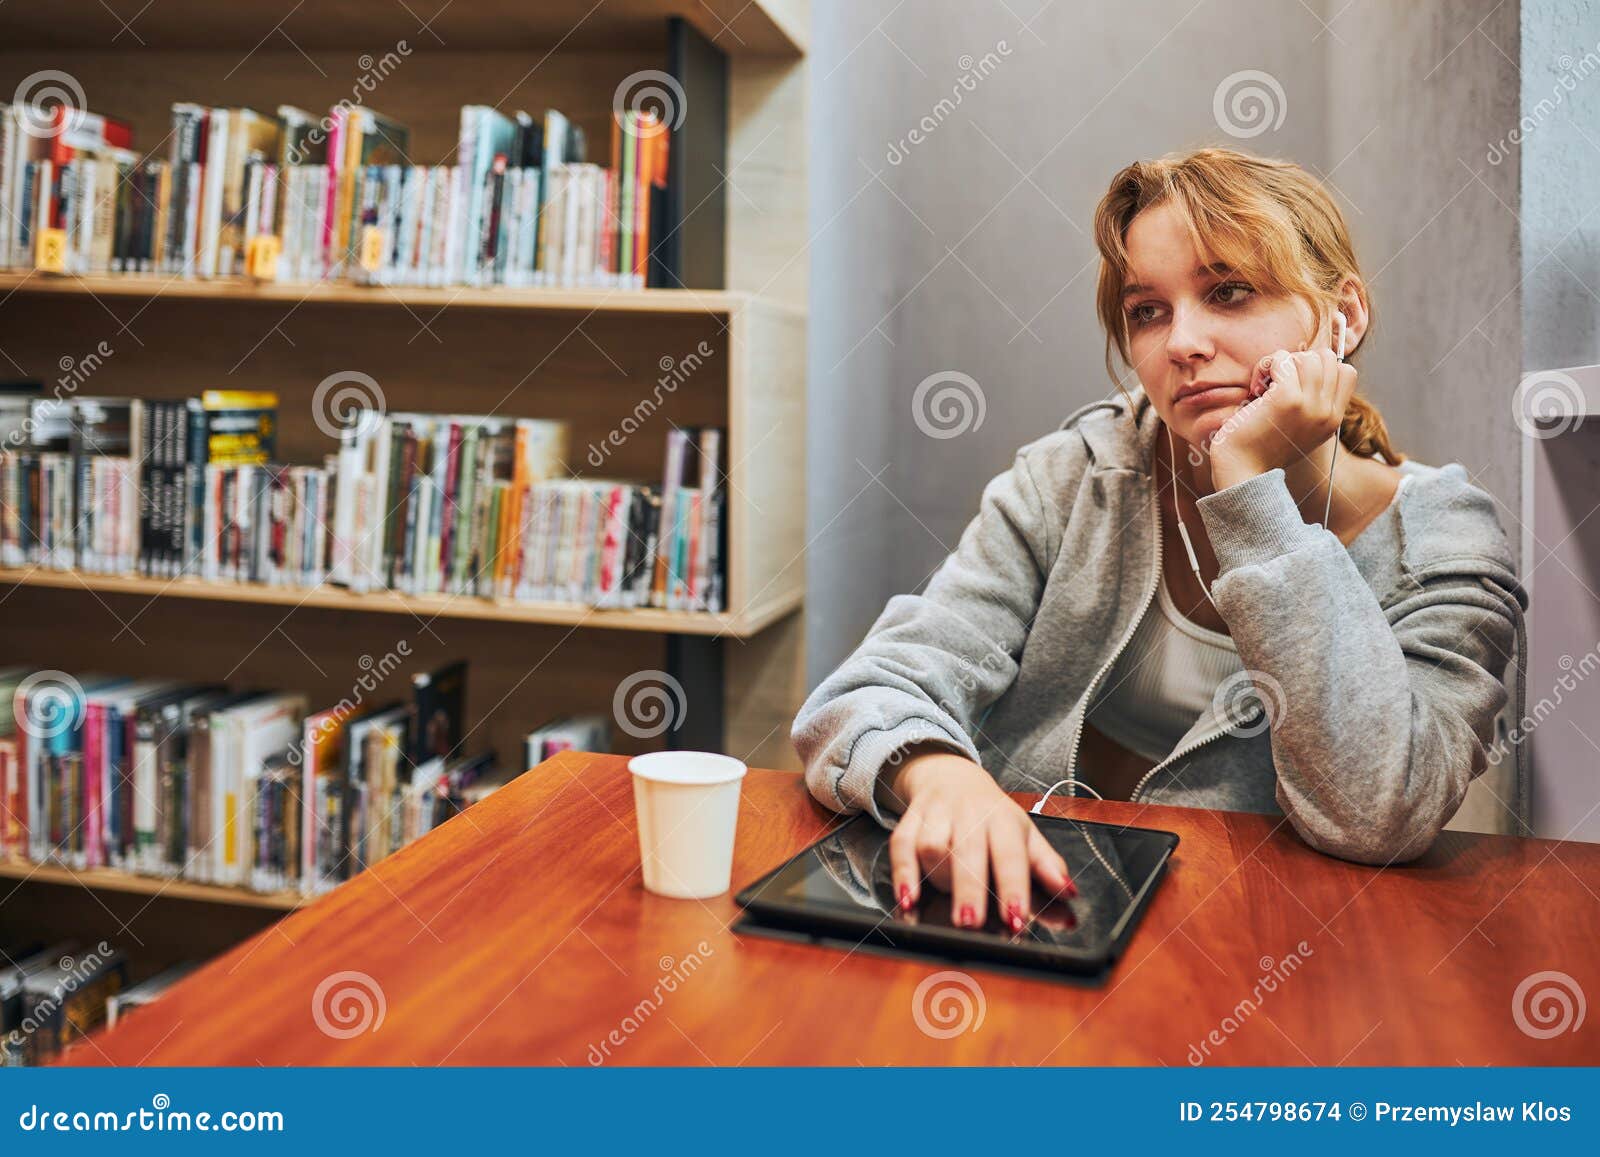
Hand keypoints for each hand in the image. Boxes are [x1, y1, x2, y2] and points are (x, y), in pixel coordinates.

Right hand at [880, 746, 1075, 929]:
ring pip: (931, 846)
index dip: (1013, 887)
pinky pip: (900, 845)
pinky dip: (903, 874)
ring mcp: (938, 814)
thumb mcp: (1025, 836)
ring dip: (940, 879)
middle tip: (971, 923)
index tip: (1016, 919)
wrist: (951, 777)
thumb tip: (1070, 895)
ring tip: (951, 906)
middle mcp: (970, 813)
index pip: (1011, 853)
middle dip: (969, 889)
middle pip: (967, 850)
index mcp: (1005, 819)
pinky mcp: (910, 819)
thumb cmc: (993, 817)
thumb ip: (1047, 869)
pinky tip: (909, 900)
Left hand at [1208, 347, 1356, 490]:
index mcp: (1333, 419)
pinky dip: (1267, 365)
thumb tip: (1310, 366)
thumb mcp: (1300, 428)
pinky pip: (1282, 359)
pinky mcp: (1286, 399)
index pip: (1347, 371)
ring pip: (1307, 356)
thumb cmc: (1262, 446)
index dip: (1320, 368)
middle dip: (1300, 362)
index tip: (1297, 383)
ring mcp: (1309, 405)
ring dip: (1282, 362)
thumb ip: (1313, 404)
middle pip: (1327, 359)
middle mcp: (1326, 412)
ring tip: (1265, 385)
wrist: (1242, 471)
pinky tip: (1256, 386)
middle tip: (1278, 383)